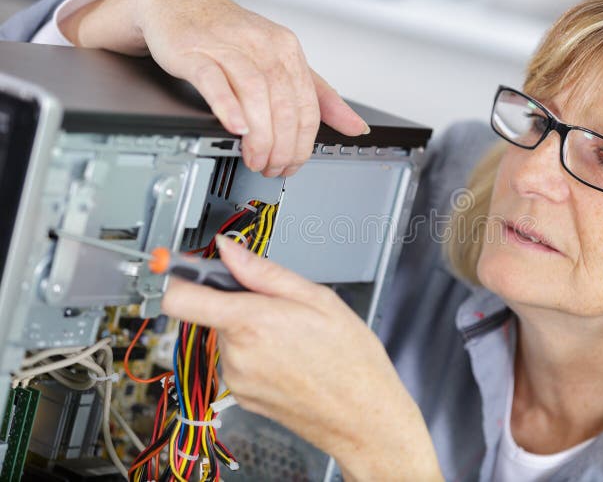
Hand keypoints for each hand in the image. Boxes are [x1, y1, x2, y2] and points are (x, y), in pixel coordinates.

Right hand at [60, 0, 367, 175]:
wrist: (179, 6)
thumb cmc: (231, 37)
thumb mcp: (282, 61)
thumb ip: (320, 96)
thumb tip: (357, 127)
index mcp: (287, 49)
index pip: (307, 105)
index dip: (303, 142)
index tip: (294, 164)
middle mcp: (261, 45)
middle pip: (283, 103)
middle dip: (282, 144)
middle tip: (273, 167)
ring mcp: (227, 46)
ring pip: (254, 93)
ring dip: (260, 134)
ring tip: (255, 158)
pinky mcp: (194, 51)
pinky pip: (214, 80)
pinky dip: (227, 106)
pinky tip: (235, 128)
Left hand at [161, 236, 442, 480]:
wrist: (363, 416)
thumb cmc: (350, 359)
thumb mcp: (317, 298)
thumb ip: (264, 272)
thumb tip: (230, 250)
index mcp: (251, 323)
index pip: (181, 298)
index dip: (176, 278)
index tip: (179, 267)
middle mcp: (236, 354)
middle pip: (213, 313)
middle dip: (240, 304)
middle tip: (280, 307)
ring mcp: (237, 379)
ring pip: (229, 338)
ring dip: (252, 331)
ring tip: (294, 337)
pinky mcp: (242, 397)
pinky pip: (239, 362)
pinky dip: (258, 355)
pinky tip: (290, 358)